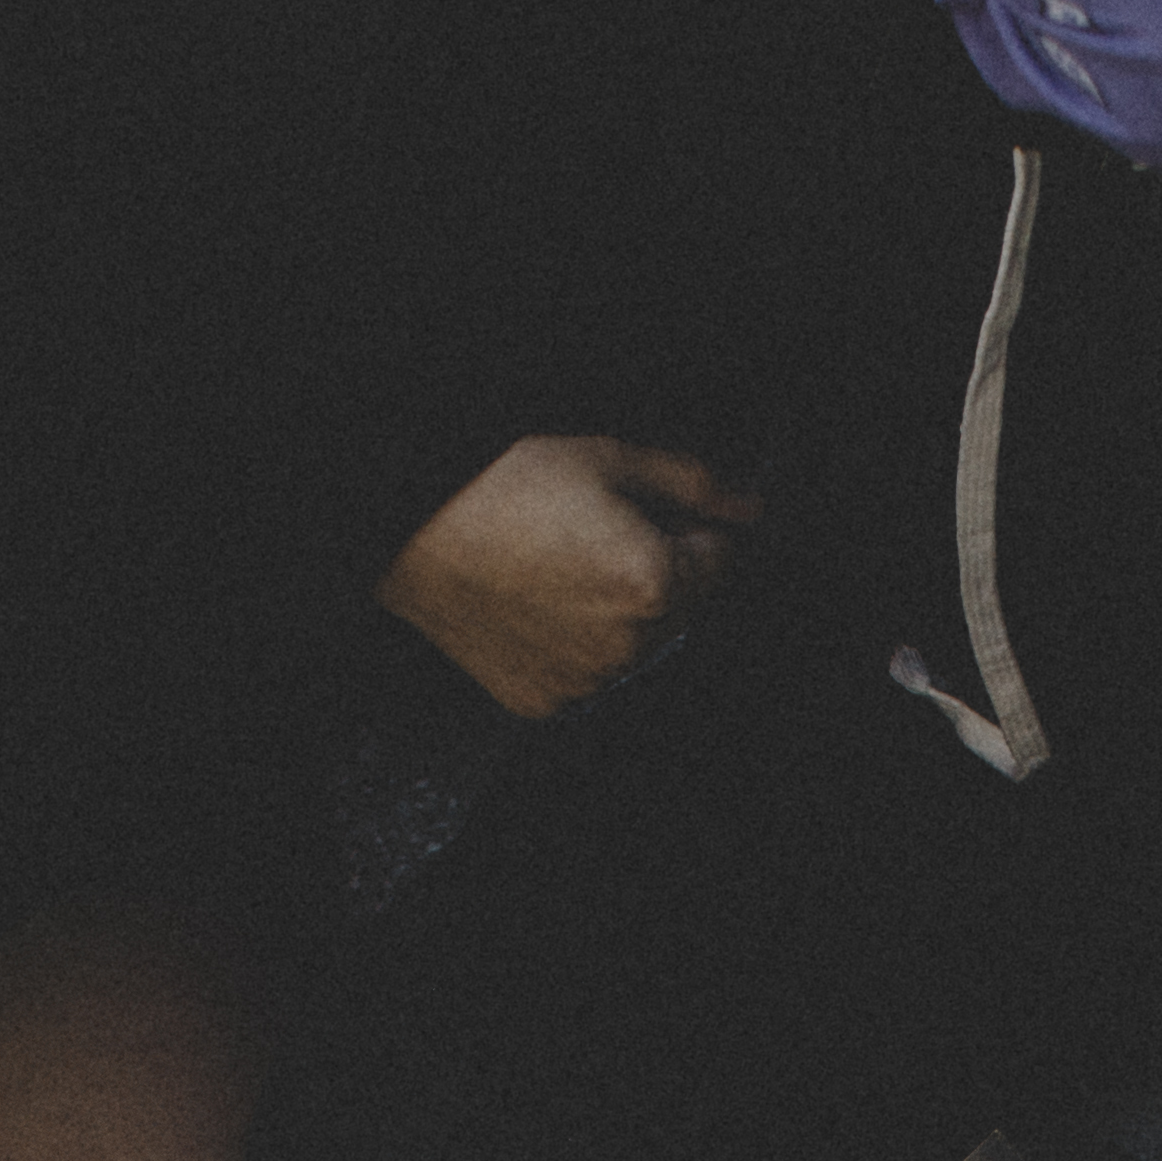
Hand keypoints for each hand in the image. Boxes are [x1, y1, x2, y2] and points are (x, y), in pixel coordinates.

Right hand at [376, 436, 761, 719]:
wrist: (416, 535)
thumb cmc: (498, 492)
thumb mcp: (606, 460)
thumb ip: (691, 484)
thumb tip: (745, 504)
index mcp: (652, 582)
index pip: (721, 562)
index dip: (696, 531)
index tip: (667, 516)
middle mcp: (626, 643)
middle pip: (681, 607)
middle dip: (659, 571)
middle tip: (598, 532)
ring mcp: (586, 679)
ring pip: (636, 644)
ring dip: (620, 611)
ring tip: (562, 564)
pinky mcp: (548, 700)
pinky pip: (588, 672)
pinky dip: (577, 642)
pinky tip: (541, 601)